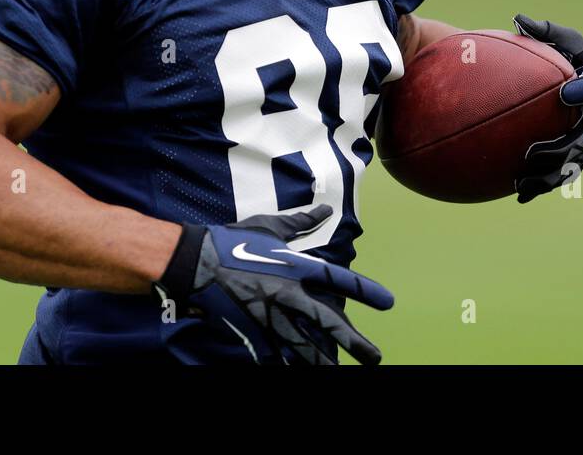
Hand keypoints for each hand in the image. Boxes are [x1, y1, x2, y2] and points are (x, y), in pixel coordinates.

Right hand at [152, 204, 393, 364]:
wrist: (195, 260)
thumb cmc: (233, 239)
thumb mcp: (270, 226)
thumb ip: (301, 223)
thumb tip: (326, 210)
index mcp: (295, 266)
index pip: (339, 280)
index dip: (365, 291)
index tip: (388, 302)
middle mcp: (287, 293)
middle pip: (327, 322)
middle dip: (353, 342)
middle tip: (374, 358)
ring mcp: (268, 314)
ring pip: (303, 345)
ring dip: (323, 362)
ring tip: (339, 373)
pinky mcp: (250, 329)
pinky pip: (272, 352)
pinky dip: (284, 363)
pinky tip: (297, 372)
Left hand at [511, 15, 582, 202]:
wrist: (574, 80)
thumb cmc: (568, 54)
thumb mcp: (560, 39)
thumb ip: (543, 31)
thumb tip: (519, 21)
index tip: (565, 93)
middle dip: (563, 148)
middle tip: (534, 152)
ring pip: (575, 161)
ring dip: (551, 175)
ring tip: (523, 180)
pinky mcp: (582, 153)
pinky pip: (564, 171)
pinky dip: (544, 183)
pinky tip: (519, 192)